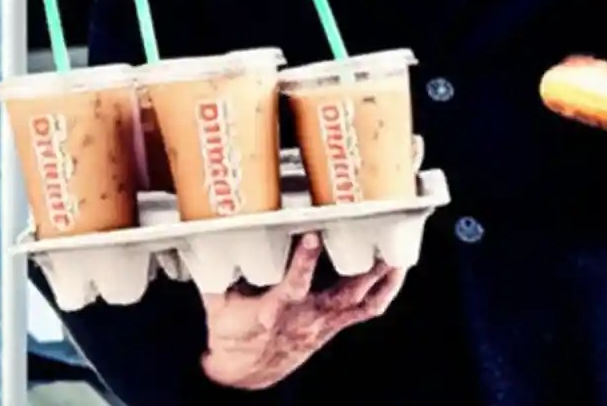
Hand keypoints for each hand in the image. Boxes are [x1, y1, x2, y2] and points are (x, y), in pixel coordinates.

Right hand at [199, 234, 406, 390]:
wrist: (244, 372)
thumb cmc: (232, 334)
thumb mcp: (216, 301)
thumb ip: (217, 268)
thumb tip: (210, 233)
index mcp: (273, 311)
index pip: (293, 285)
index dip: (305, 261)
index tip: (313, 236)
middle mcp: (305, 318)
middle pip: (343, 293)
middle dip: (363, 266)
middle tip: (378, 234)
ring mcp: (324, 324)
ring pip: (362, 301)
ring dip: (381, 276)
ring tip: (397, 248)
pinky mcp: (334, 326)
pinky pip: (368, 309)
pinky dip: (386, 290)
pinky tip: (397, 271)